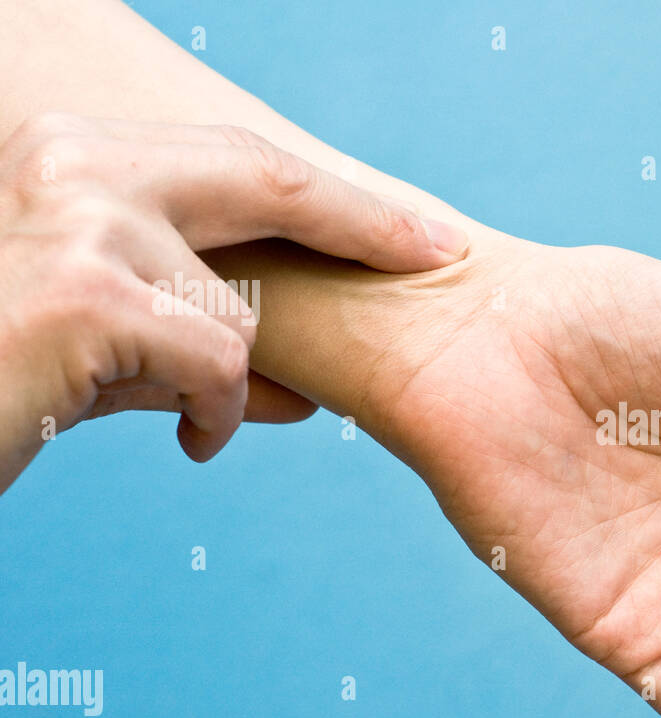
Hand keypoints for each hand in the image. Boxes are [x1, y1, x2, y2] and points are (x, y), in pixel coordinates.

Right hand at [0, 113, 468, 491]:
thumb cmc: (13, 385)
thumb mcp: (115, 349)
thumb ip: (201, 347)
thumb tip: (304, 392)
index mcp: (79, 155)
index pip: (241, 160)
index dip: (339, 198)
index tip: (418, 229)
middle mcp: (76, 163)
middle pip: (268, 178)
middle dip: (367, 223)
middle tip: (442, 254)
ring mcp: (80, 222)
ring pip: (241, 308)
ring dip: (235, 379)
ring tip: (193, 413)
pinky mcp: (87, 296)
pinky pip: (219, 363)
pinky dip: (218, 414)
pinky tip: (192, 443)